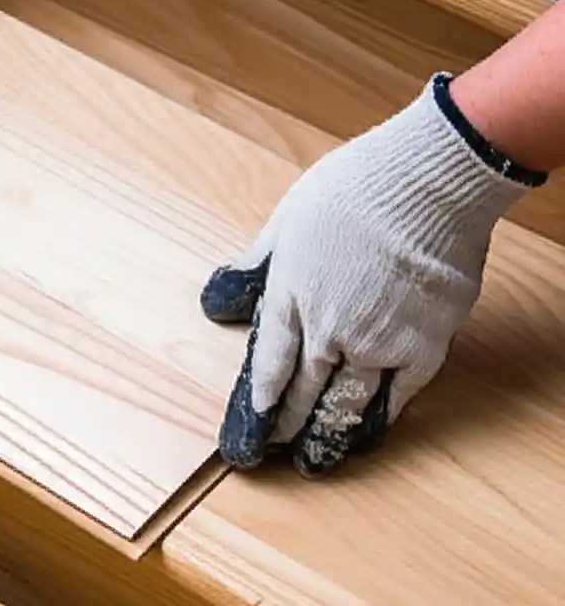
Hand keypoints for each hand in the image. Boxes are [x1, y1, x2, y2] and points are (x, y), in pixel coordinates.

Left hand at [202, 74, 543, 476]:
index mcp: (289, 298)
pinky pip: (396, 397)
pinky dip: (377, 419)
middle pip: (302, 392)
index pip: (267, 367)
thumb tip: (216, 300)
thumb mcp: (285, 221)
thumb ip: (253, 267)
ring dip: (325, 435)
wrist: (427, 182)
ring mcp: (378, 343)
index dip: (257, 405)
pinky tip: (365, 433)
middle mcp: (329, 330)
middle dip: (284, 426)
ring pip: (344, 404)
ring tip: (313, 461)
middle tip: (273, 452)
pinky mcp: (423, 347)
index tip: (247, 431)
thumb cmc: (354, 189)